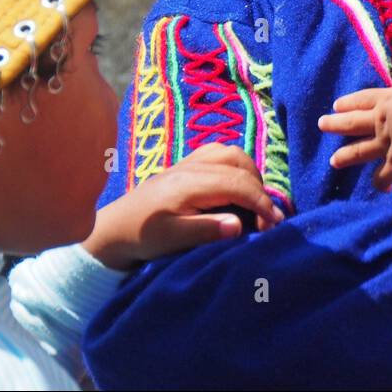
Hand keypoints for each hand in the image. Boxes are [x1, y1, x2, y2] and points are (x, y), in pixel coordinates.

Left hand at [83, 144, 282, 269]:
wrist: (115, 226)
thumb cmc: (144, 236)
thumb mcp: (173, 239)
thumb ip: (206, 229)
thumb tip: (239, 224)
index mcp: (191, 183)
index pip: (238, 185)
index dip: (262, 203)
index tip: (275, 224)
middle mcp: (192, 165)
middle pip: (240, 163)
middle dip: (260, 188)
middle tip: (265, 218)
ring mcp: (189, 161)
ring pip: (232, 153)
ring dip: (250, 174)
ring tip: (254, 201)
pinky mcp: (187, 163)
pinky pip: (220, 153)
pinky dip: (237, 166)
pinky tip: (235, 186)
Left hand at [320, 66, 391, 188]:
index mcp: (388, 101)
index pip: (364, 100)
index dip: (350, 102)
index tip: (336, 106)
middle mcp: (381, 123)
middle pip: (353, 123)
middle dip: (335, 124)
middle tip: (321, 124)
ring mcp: (385, 145)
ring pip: (360, 151)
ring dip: (345, 156)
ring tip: (333, 161)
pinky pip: (383, 177)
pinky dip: (382, 183)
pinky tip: (383, 187)